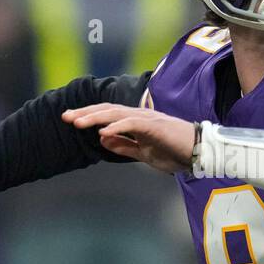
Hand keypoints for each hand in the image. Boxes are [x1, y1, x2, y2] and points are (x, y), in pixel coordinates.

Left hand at [63, 104, 196, 174]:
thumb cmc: (174, 152)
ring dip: (95, 117)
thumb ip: (124, 146)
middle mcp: (139, 116)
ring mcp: (147, 119)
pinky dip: (117, 126)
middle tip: (65, 116)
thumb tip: (103, 139)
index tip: (70, 119)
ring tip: (78, 122)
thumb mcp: (144, 152)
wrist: (199, 153)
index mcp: (135, 122)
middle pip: (107, 109)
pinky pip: (132, 124)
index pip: (107, 114)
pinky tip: (103, 131)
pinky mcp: (155, 126)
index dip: (88, 115)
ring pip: (116, 113)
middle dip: (85, 112)